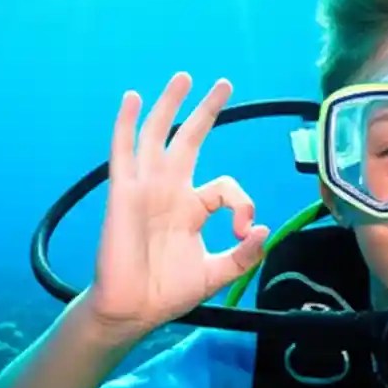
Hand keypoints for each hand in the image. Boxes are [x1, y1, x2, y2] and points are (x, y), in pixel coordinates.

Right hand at [80, 72, 268, 339]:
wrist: (133, 309)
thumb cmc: (168, 292)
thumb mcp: (218, 272)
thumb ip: (244, 254)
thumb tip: (263, 230)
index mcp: (192, 208)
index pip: (224, 186)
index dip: (242, 203)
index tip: (245, 230)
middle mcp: (169, 191)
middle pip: (189, 140)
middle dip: (206, 111)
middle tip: (223, 83)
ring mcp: (145, 189)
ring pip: (157, 136)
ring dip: (169, 105)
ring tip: (183, 78)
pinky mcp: (123, 193)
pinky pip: (124, 152)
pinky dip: (127, 124)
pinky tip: (133, 99)